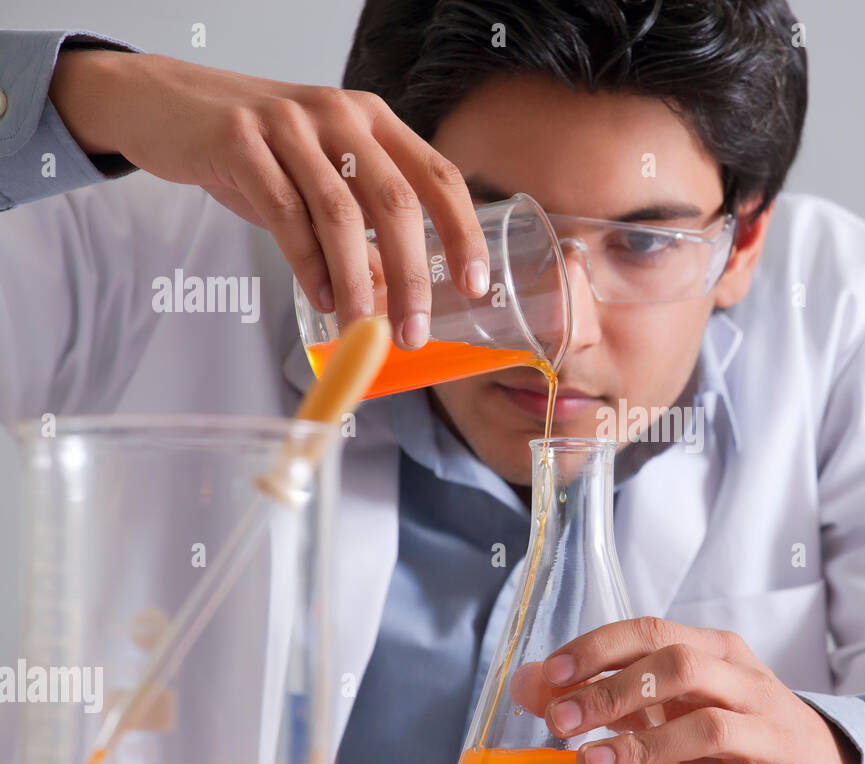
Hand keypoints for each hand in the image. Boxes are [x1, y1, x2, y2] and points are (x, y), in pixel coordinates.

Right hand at [48, 50, 488, 347]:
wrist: (163, 103)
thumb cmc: (255, 149)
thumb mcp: (318, 174)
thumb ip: (358, 223)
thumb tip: (393, 291)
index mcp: (374, 121)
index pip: (439, 177)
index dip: (463, 233)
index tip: (476, 286)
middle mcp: (340, 114)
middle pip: (396, 203)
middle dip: (412, 277)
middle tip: (414, 333)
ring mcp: (289, 123)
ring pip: (341, 215)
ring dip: (357, 284)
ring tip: (364, 332)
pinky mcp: (238, 140)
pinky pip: (285, 213)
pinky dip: (307, 264)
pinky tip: (319, 299)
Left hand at [510, 617, 860, 763]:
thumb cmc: (739, 728)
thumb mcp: (683, 701)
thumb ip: (615, 690)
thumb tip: (533, 686)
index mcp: (720, 652)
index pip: (654, 631)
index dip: (599, 649)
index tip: (552, 676)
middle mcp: (747, 684)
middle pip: (680, 668)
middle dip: (614, 692)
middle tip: (563, 722)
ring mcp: (770, 736)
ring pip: (707, 726)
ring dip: (643, 746)